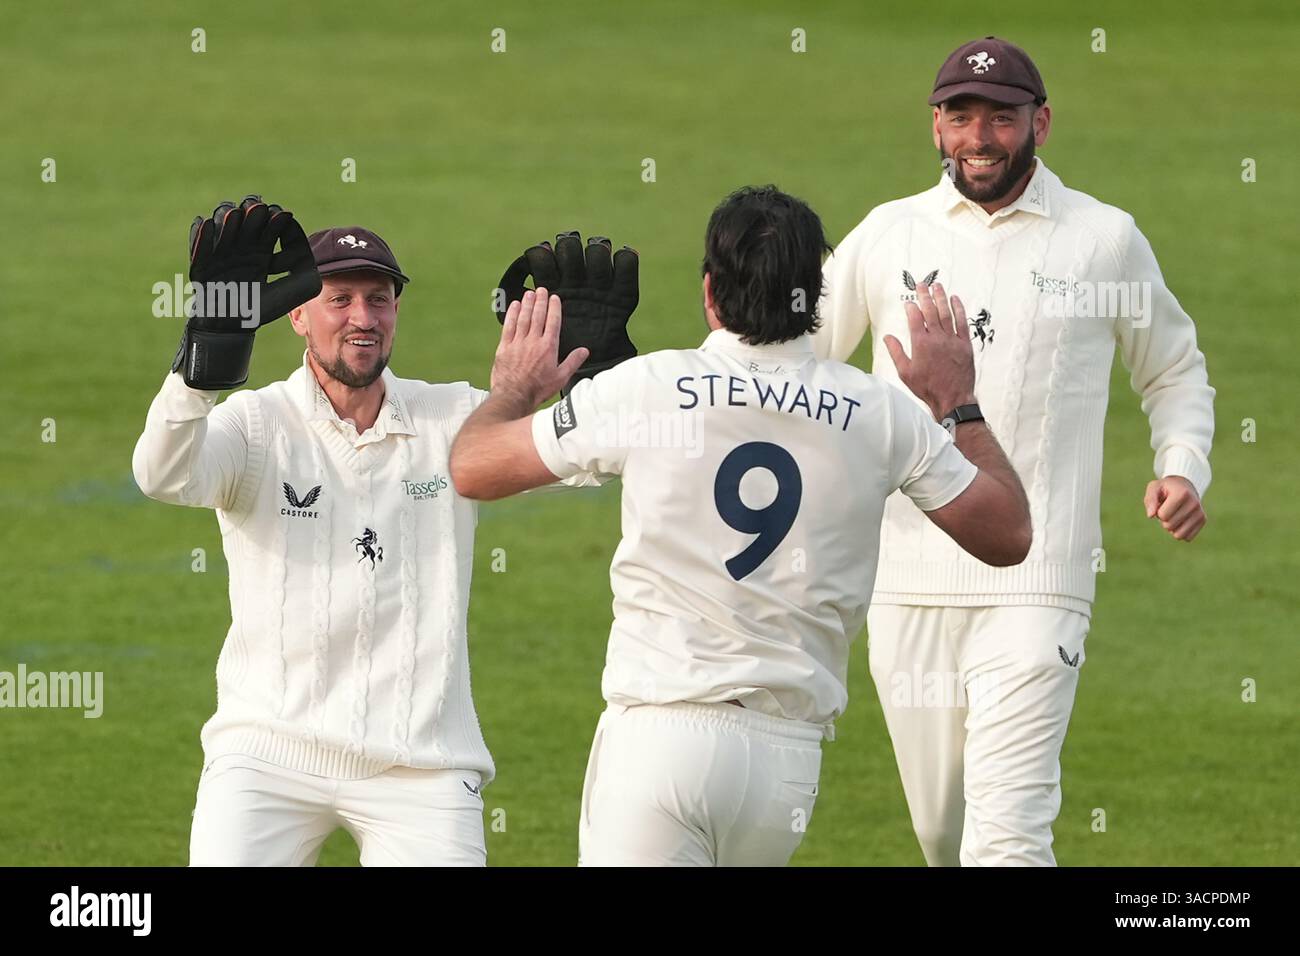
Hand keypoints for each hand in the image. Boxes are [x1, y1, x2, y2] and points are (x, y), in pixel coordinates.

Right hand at [173, 195, 320, 389]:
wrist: (232, 327)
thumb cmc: (264, 307)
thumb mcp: (298, 287)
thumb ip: (306, 262)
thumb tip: (293, 232)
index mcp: (264, 249)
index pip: (269, 221)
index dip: (274, 214)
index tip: (279, 216)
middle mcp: (242, 245)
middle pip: (247, 214)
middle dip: (252, 210)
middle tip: (257, 211)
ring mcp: (220, 250)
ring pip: (223, 220)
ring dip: (229, 217)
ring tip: (234, 217)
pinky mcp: (201, 260)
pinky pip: (198, 239)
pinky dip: (202, 232)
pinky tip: (207, 225)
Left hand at [490, 288, 589, 409]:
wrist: (514, 396)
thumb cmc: (537, 389)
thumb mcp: (561, 378)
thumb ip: (573, 362)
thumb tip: (584, 351)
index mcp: (548, 347)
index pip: (553, 322)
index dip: (554, 308)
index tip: (554, 298)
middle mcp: (533, 341)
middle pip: (538, 316)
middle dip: (540, 301)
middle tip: (542, 290)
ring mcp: (517, 343)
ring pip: (523, 318)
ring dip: (527, 304)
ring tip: (530, 293)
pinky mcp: (504, 347)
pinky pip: (508, 326)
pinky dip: (512, 314)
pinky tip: (515, 306)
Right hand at [883, 282, 975, 420]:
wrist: (952, 399)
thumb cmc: (927, 388)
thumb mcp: (905, 372)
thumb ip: (896, 352)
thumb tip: (888, 336)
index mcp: (921, 344)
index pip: (915, 319)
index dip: (911, 308)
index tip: (908, 302)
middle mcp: (937, 338)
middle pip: (930, 311)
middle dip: (925, 296)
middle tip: (922, 284)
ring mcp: (952, 340)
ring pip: (946, 313)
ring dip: (941, 298)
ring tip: (938, 286)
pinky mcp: (965, 344)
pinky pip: (962, 322)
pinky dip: (959, 309)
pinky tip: (955, 300)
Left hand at [1144, 476, 1205, 540]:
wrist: (1185, 486)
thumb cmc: (1166, 488)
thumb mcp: (1154, 488)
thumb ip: (1150, 500)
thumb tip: (1151, 516)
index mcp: (1182, 494)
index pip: (1163, 515)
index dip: (1158, 512)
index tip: (1163, 503)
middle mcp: (1194, 503)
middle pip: (1169, 526)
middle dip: (1164, 520)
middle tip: (1169, 509)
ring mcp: (1200, 513)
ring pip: (1178, 535)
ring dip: (1172, 528)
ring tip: (1174, 515)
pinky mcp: (1203, 520)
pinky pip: (1187, 537)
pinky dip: (1180, 532)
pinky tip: (1181, 520)